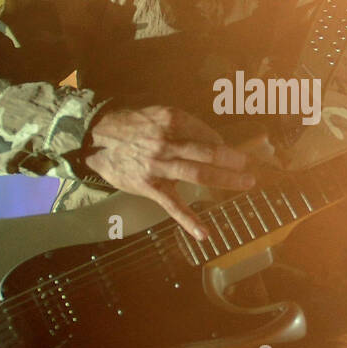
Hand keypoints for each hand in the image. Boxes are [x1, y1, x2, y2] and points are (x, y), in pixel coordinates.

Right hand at [83, 105, 255, 241]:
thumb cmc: (131, 126)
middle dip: (234, 160)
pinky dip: (189, 220)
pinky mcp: (150, 186)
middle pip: (209, 153)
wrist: (96, 137)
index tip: (232, 153)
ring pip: (198, 173)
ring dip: (225, 179)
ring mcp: (159, 165)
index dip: (224, 145)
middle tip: (249, 167)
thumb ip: (184, 126)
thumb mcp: (159, 115)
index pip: (208, 134)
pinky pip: (173, 205)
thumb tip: (213, 141)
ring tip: (245, 183)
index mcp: (173, 120)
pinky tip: (204, 233)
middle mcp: (168, 141)